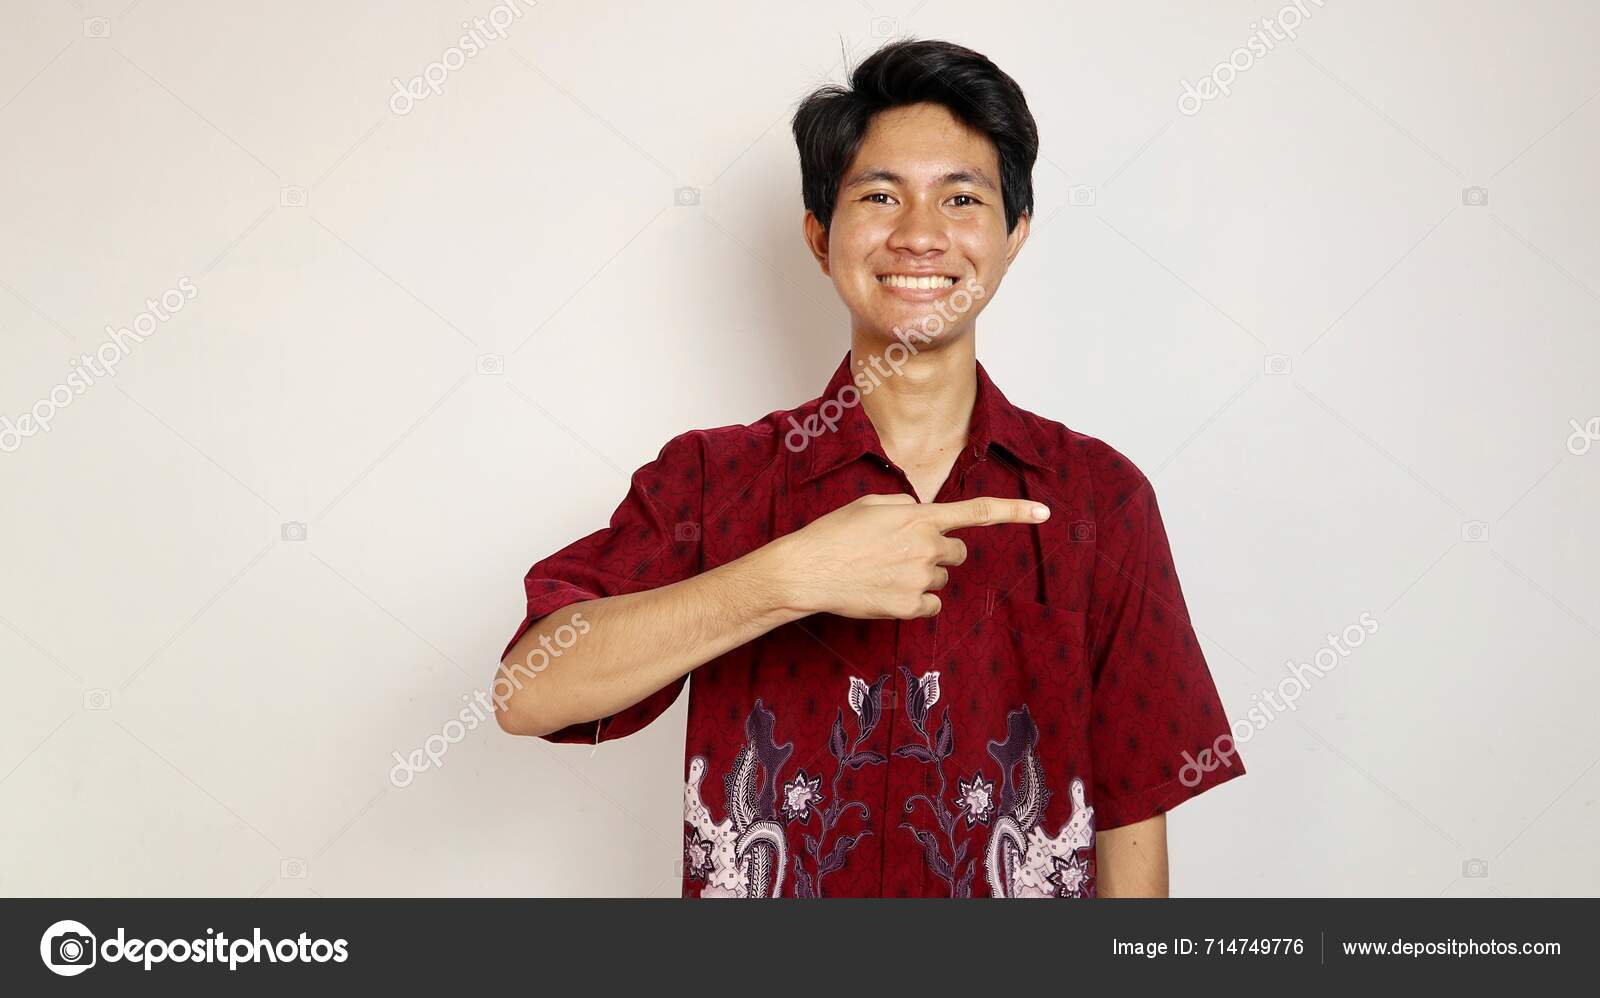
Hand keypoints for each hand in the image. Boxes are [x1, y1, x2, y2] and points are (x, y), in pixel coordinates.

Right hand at [765, 493, 1049, 619]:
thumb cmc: (833, 534)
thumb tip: (920, 515)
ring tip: (883, 573)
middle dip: (939, 553)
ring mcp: (920, 579)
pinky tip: (886, 592)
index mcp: (919, 516)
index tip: (1044, 512)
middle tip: (903, 554)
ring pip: (941, 580)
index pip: (977, 512)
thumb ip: (905, 506)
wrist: (807, 571)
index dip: (1015, 511)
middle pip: (958, 553)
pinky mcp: (910, 607)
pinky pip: (931, 605)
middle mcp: (927, 546)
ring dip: (921, 577)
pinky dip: (916, 601)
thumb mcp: (870, 504)